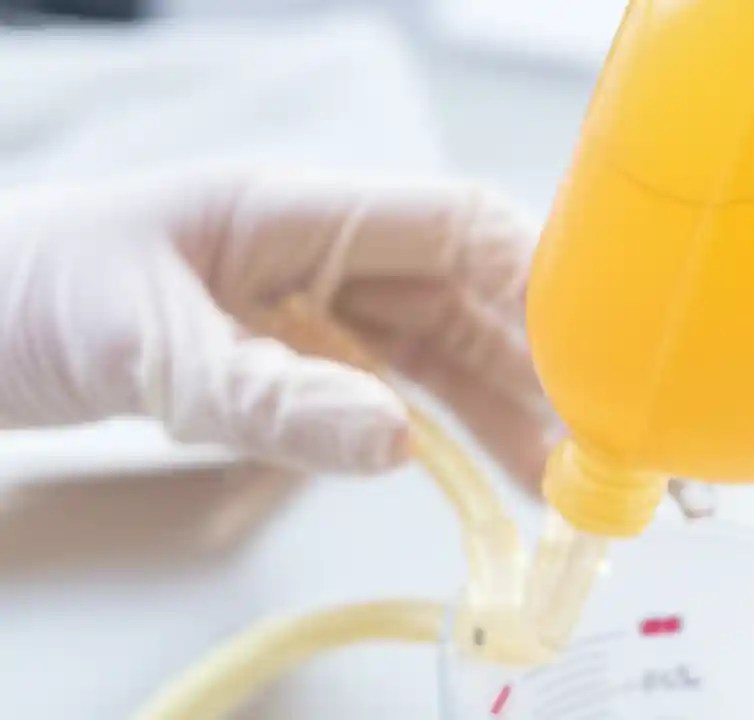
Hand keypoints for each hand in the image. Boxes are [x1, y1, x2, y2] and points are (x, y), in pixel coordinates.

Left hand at [0, 170, 556, 487]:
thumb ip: (265, 396)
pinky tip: (481, 474)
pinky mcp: (298, 356)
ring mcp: (314, 306)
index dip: (535, 278)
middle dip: (536, 367)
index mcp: (297, 209)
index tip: (597, 350)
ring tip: (557, 481)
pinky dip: (441, 431)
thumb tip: (392, 443)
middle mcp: (323, 252)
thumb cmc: (29, 292)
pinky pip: (392, 390)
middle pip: (465, 298)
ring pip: (440, 350)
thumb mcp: (142, 345)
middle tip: (593, 447)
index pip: (451, 224)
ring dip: (501, 410)